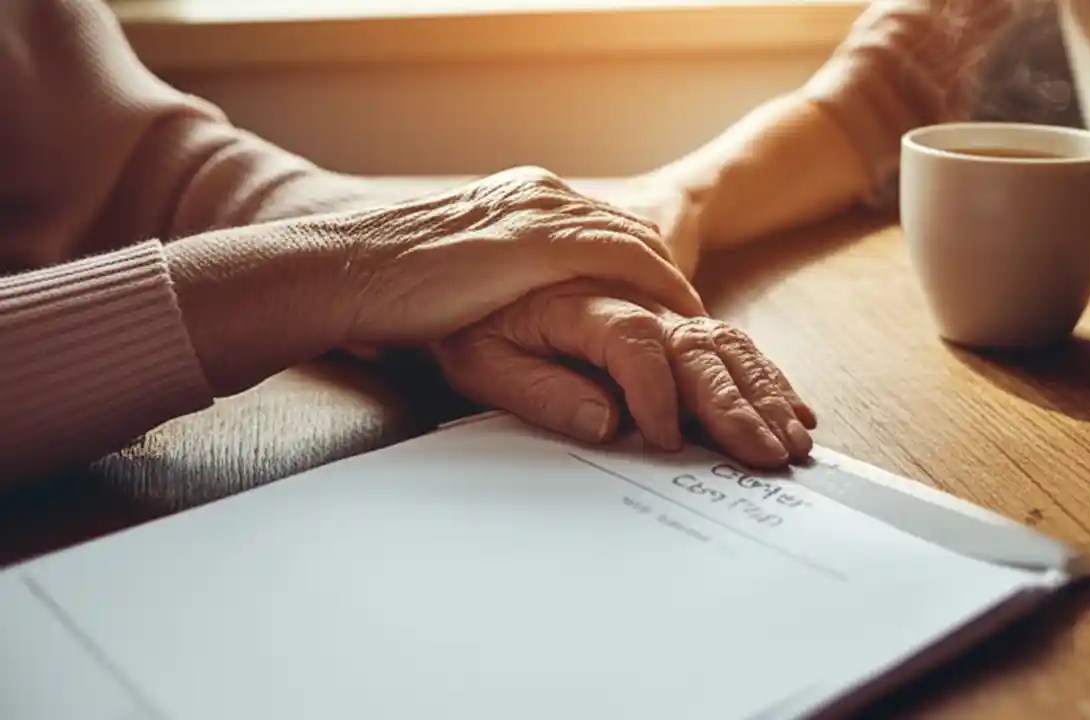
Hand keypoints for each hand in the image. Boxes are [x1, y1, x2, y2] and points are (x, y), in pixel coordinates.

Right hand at [170, 167, 703, 394]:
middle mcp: (536, 192)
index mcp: (516, 196)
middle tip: (690, 315)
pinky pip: (624, 256)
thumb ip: (500, 273)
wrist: (349, 270)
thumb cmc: (390, 284)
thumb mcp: (460, 272)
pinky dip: (658, 282)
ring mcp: (540, 210)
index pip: (597, 224)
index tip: (660, 299)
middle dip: (662, 270)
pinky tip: (677, 312)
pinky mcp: (541, 240)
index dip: (636, 261)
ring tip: (694, 319)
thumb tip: (519, 303)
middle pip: (625, 226)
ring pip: (634, 238)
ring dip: (669, 279)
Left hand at [434, 281, 815, 467]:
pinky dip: (746, 364)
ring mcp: (636, 285)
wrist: (427, 262)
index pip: (631, 338)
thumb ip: (541, 390)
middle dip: (734, 397)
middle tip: (767, 450)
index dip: (655, 391)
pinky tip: (778, 397)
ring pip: (711, 331)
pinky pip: (707, 326)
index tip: (668, 441)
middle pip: (689, 336)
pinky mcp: (646, 295)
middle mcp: (613, 278)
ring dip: (755, 383)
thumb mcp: (475, 358)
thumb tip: (610, 424)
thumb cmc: (451, 316)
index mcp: (567, 289)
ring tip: (793, 432)